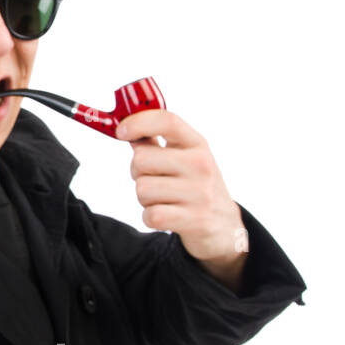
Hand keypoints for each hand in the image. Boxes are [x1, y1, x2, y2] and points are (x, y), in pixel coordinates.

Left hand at [116, 110, 247, 290]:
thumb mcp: (183, 157)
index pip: (167, 121)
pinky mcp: (194, 219)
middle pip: (141, 159)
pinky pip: (150, 215)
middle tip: (154, 179)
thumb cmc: (193, 184)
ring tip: (164, 198)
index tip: (121, 132)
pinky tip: (167, 214)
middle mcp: (201, 165)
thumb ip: (154, 143)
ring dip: (144, 197)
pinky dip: (151, 217)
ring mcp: (200, 193)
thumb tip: (123, 128)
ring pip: (142, 189)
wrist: (223, 223)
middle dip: (137, 172)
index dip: (138, 123)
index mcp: (197, 144)